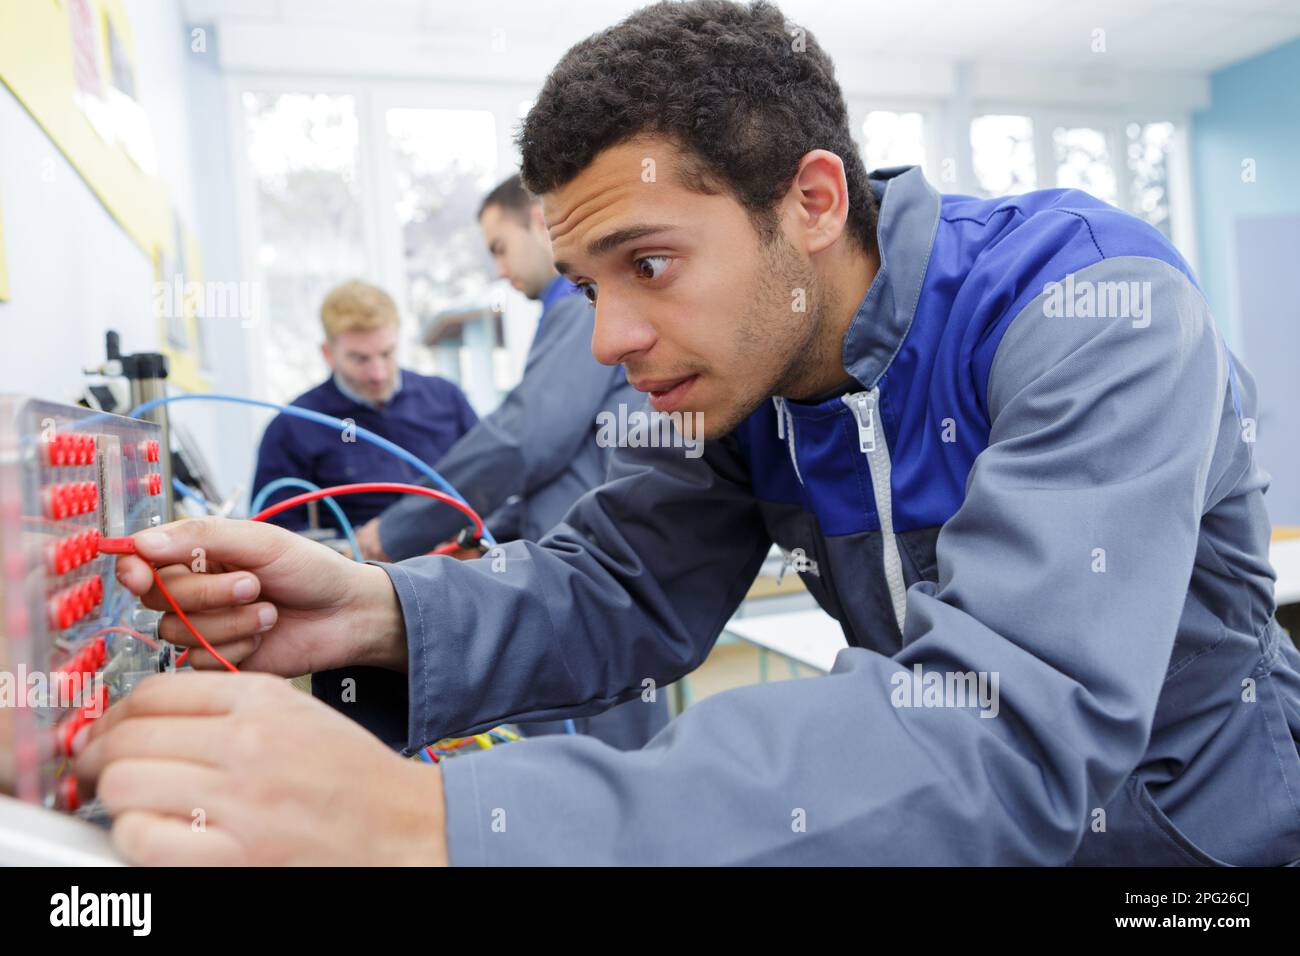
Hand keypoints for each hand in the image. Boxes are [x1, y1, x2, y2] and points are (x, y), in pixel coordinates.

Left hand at [73, 672, 448, 864]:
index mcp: (262, 699)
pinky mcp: (236, 854)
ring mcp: (239, 798)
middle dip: (96, 758)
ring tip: (125, 807)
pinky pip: (143, 838)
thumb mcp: (298, 715)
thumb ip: (229, 710)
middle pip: (127, 736)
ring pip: (124, 783)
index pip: (152, 692)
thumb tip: (148, 721)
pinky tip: (150, 836)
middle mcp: (246, 741)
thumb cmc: (353, 776)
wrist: (406, 826)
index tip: (105, 735)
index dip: (113, 716)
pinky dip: (133, 838)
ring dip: (113, 798)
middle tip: (95, 775)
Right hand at [113, 517, 406, 675]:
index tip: (138, 572)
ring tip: (269, 612)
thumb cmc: (311, 570)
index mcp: (200, 554)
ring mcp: (205, 626)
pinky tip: (264, 636)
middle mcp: (195, 590)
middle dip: (208, 594)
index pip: (145, 560)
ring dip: (229, 622)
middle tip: (254, 585)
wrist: (347, 614)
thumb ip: (203, 537)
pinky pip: (200, 660)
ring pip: (178, 632)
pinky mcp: (218, 658)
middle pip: (159, 598)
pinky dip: (236, 646)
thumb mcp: (262, 541)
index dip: (134, 567)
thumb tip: (142, 542)